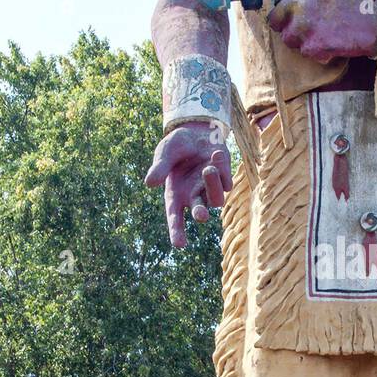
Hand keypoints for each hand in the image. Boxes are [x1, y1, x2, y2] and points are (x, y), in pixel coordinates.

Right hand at [144, 121, 231, 249]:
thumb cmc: (176, 146)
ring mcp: (210, 189)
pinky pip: (226, 181)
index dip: (177, 231)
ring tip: (207, 169)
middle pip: (199, 212)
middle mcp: (193, 196)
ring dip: (212, 185)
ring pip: (216, 199)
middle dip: (200, 214)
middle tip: (200, 216)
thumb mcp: (164, 153)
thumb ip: (160, 168)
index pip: (175, 217)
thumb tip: (149, 183)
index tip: (179, 244)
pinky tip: (215, 153)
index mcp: (175, 194)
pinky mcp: (224, 179)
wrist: (196, 132)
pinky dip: (221, 167)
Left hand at [267, 0, 376, 63]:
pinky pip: (308, 54)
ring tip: (321, 32)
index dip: (282, 20)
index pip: (274, 17)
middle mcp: (299, 18)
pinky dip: (317, 51)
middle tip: (310, 27)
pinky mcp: (316, 50)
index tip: (290, 20)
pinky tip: (330, 41)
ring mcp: (306, 36)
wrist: (372, 23)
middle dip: (294, 32)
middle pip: (284, 34)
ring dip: (304, 42)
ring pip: (294, 45)